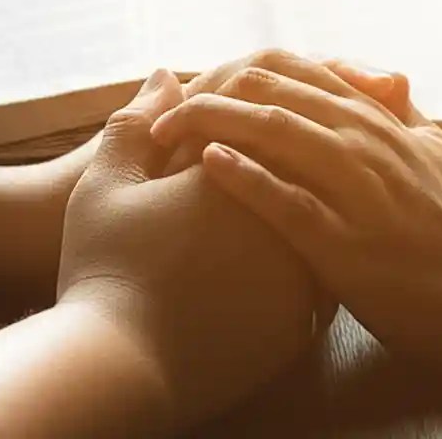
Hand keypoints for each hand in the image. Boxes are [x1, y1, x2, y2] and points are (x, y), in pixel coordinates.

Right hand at [56, 69, 316, 432]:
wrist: (119, 364)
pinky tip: (303, 256)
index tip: (261, 116)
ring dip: (325, 202)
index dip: (275, 112)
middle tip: (292, 150)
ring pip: (334, 220)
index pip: (278, 123)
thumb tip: (166, 76)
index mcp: (244, 169)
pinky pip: (330, 279)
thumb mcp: (107, 183)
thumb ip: (137, 122)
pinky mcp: (304, 319)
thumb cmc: (108, 268)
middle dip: (311, 152)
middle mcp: (286, 214)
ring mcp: (303, 270)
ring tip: (301, 196)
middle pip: (318, 166)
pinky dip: (322, 261)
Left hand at [148, 57, 441, 359]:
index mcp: (377, 121)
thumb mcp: (437, 152)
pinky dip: (243, 177)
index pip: (297, 72)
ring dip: (212, 123)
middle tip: (163, 115)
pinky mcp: (343, 241)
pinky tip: (207, 166)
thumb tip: (381, 78)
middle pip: (272, 91)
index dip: (239, 73)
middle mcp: (362, 142)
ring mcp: (354, 189)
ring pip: (273, 132)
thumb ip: (404, 112)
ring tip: (165, 132)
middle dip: (210, 94)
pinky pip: (284, 200)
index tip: (200, 88)